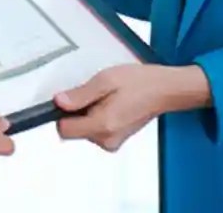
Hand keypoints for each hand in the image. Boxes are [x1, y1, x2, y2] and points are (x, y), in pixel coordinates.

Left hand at [54, 64, 211, 151]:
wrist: (164, 90)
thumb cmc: (140, 82)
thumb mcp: (106, 80)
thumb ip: (80, 94)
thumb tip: (59, 102)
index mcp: (103, 125)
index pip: (64, 130)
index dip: (62, 113)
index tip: (71, 99)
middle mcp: (107, 139)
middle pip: (73, 130)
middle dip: (78, 112)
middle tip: (96, 94)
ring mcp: (112, 142)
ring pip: (84, 130)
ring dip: (88, 114)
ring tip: (106, 98)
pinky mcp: (115, 140)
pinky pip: (95, 130)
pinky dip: (97, 118)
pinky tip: (111, 105)